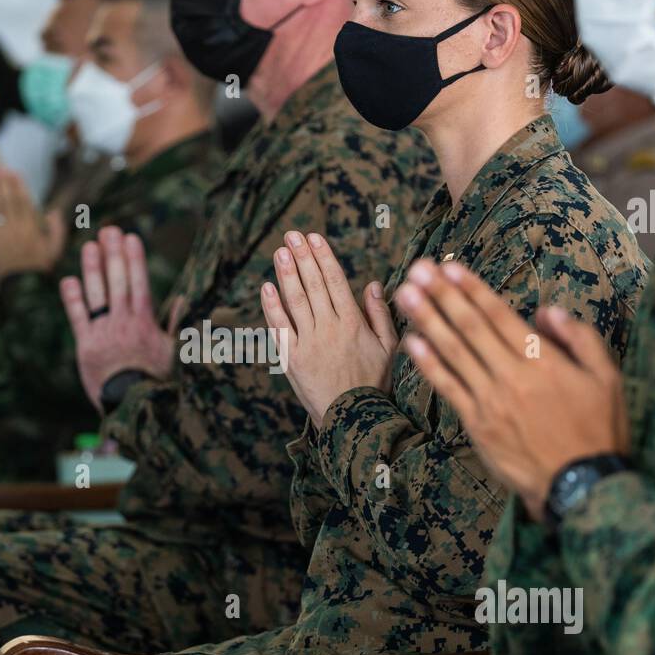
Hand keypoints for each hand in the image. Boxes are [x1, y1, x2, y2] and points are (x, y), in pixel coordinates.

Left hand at [0, 169, 65, 285]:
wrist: (23, 288)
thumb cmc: (39, 269)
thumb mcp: (54, 249)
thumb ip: (57, 229)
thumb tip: (54, 210)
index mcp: (32, 228)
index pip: (24, 200)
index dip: (18, 185)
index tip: (14, 172)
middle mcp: (17, 228)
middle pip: (9, 200)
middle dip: (3, 183)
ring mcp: (3, 235)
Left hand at [60, 225, 173, 411]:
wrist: (134, 406)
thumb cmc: (157, 381)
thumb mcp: (173, 352)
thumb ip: (173, 324)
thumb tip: (182, 299)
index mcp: (146, 323)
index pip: (140, 283)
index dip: (134, 259)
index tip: (131, 237)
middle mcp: (124, 323)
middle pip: (118, 282)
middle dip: (113, 254)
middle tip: (109, 230)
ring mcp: (104, 333)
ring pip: (98, 295)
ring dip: (93, 269)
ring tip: (89, 246)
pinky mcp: (86, 346)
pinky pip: (78, 318)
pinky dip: (73, 299)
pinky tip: (69, 280)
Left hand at [259, 231, 397, 427]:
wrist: (354, 419)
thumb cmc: (375, 385)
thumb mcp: (388, 349)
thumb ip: (380, 315)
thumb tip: (373, 284)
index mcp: (354, 323)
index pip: (336, 281)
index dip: (324, 257)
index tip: (315, 238)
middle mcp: (330, 328)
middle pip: (313, 285)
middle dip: (302, 257)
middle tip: (292, 235)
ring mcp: (309, 343)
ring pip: (296, 301)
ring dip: (287, 274)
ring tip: (280, 251)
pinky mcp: (292, 359)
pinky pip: (280, 328)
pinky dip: (272, 307)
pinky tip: (266, 288)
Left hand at [395, 258, 629, 520]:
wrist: (578, 482)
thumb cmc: (596, 429)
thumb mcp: (606, 378)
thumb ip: (580, 338)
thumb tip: (548, 312)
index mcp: (542, 360)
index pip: (499, 316)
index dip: (472, 289)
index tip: (449, 267)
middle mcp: (512, 375)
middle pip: (469, 327)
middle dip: (441, 295)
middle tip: (417, 269)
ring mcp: (491, 400)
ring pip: (453, 352)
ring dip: (426, 320)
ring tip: (405, 295)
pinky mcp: (477, 425)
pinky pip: (448, 388)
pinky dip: (428, 365)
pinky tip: (411, 342)